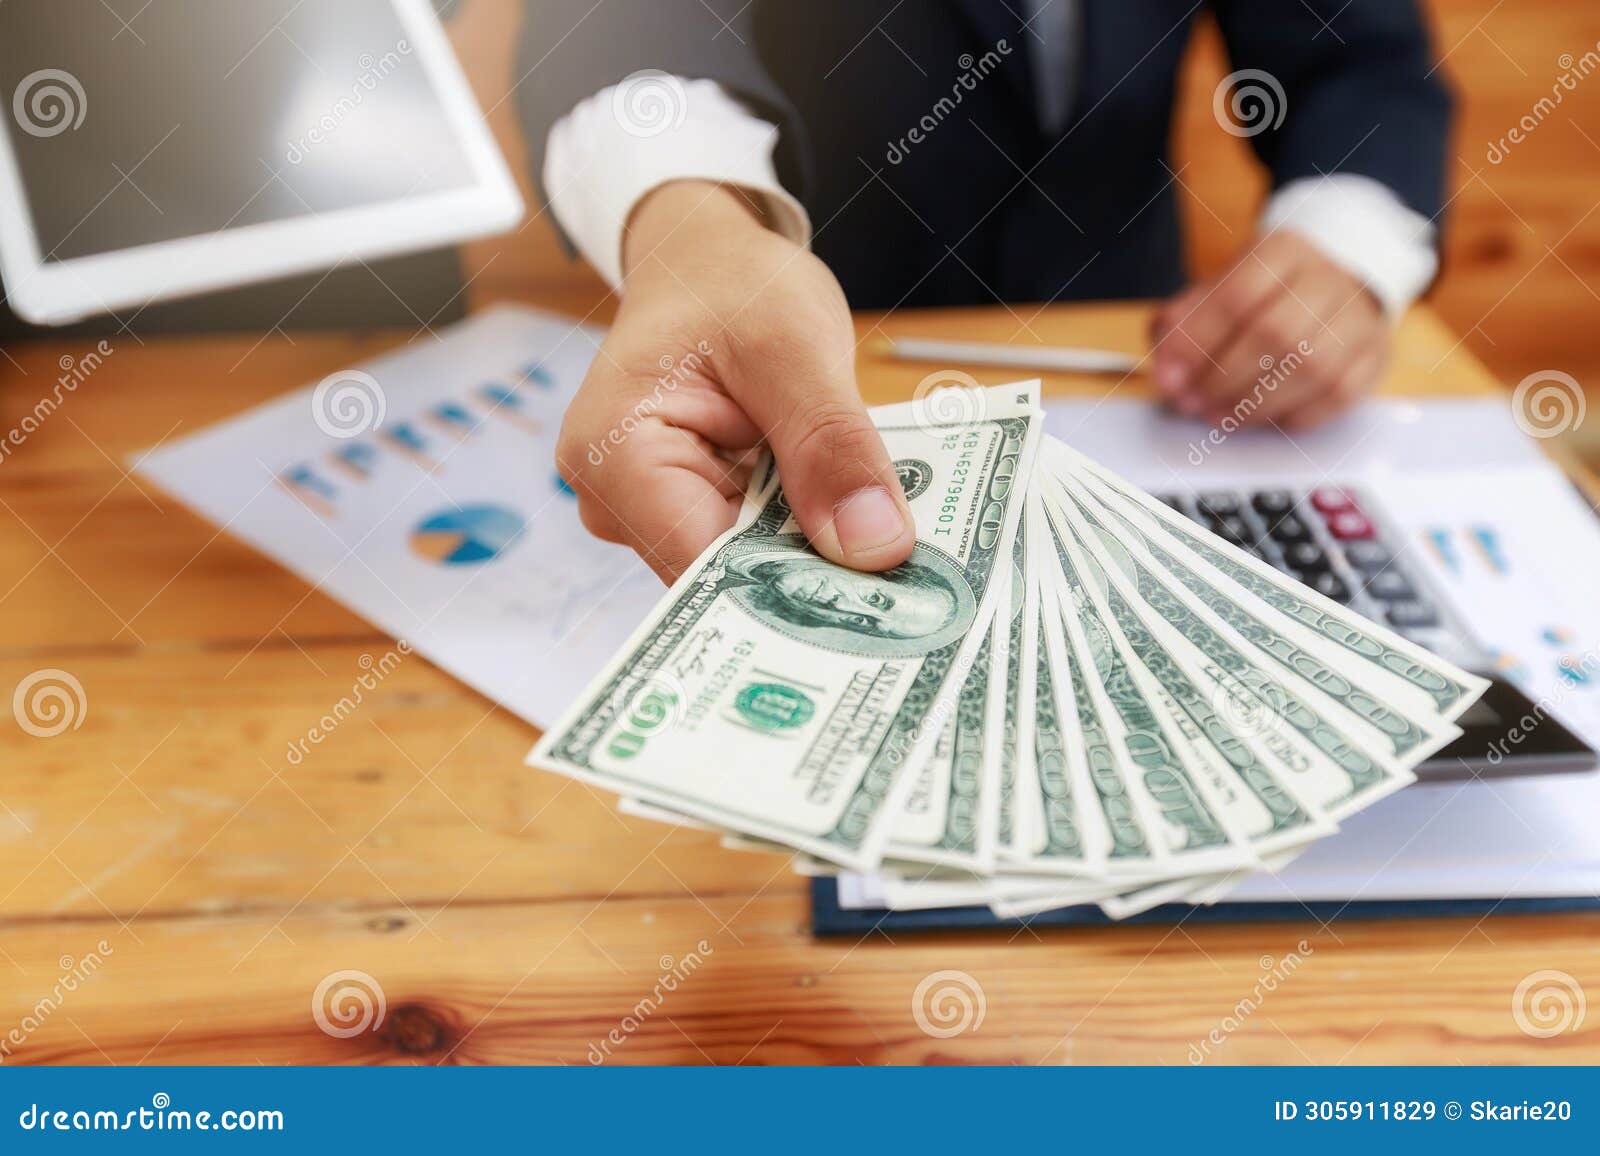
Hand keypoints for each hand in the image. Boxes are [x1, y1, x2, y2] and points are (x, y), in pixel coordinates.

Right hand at [556, 180, 914, 583]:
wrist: (706, 259)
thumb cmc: (729, 281)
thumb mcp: (794, 345)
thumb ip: (830, 444)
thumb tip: (874, 548)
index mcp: (613, 457)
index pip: (703, 567)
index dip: (792, 592)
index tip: (879, 610)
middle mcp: (616, 501)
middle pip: (725, 579)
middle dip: (814, 580)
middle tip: (914, 592)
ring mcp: (649, 513)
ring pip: (747, 569)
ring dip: (817, 560)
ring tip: (893, 549)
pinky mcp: (689, 514)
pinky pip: (755, 546)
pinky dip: (807, 536)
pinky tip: (858, 526)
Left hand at [1150, 231, 1390, 430]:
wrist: (1335, 289)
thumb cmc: (1263, 297)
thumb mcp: (1216, 292)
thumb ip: (1181, 326)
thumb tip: (1167, 373)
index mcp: (1284, 251)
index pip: (1237, 297)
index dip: (1198, 343)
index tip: (1169, 377)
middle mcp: (1329, 278)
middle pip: (1276, 334)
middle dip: (1224, 378)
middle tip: (1193, 403)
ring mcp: (1360, 318)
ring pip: (1312, 368)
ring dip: (1256, 403)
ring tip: (1221, 415)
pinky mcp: (1376, 356)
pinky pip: (1338, 395)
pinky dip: (1294, 414)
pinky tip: (1264, 417)